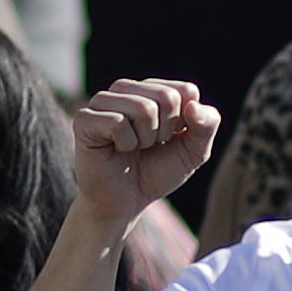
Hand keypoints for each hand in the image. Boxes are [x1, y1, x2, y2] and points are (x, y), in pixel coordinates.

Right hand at [68, 80, 218, 235]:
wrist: (124, 202)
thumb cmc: (156, 172)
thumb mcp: (193, 152)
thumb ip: (206, 126)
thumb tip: (193, 106)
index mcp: (152, 89)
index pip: (186, 91)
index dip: (184, 124)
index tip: (168, 139)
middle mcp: (126, 89)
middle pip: (167, 97)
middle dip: (165, 132)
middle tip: (148, 146)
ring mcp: (102, 100)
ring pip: (143, 108)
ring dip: (145, 139)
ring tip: (132, 147)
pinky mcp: (85, 118)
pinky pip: (118, 122)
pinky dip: (125, 144)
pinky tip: (116, 149)